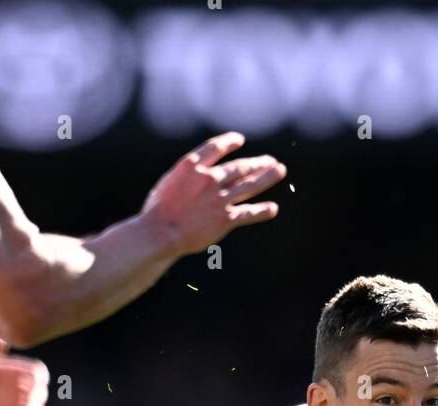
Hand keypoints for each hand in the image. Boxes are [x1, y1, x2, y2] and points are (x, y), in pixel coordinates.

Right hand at [142, 132, 285, 257]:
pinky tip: (273, 209)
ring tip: (280, 171)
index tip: (239, 140)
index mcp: (192, 165)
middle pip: (239, 167)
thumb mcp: (170, 182)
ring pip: (248, 185)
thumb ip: (188, 176)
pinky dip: (262, 211)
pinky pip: (248, 213)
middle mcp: (209, 178)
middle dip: (258, 164)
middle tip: (271, 161)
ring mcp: (219, 198)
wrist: (161, 232)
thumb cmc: (158, 210)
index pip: (216, 147)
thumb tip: (199, 173)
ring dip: (266, 177)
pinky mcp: (225, 218)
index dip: (229, 142)